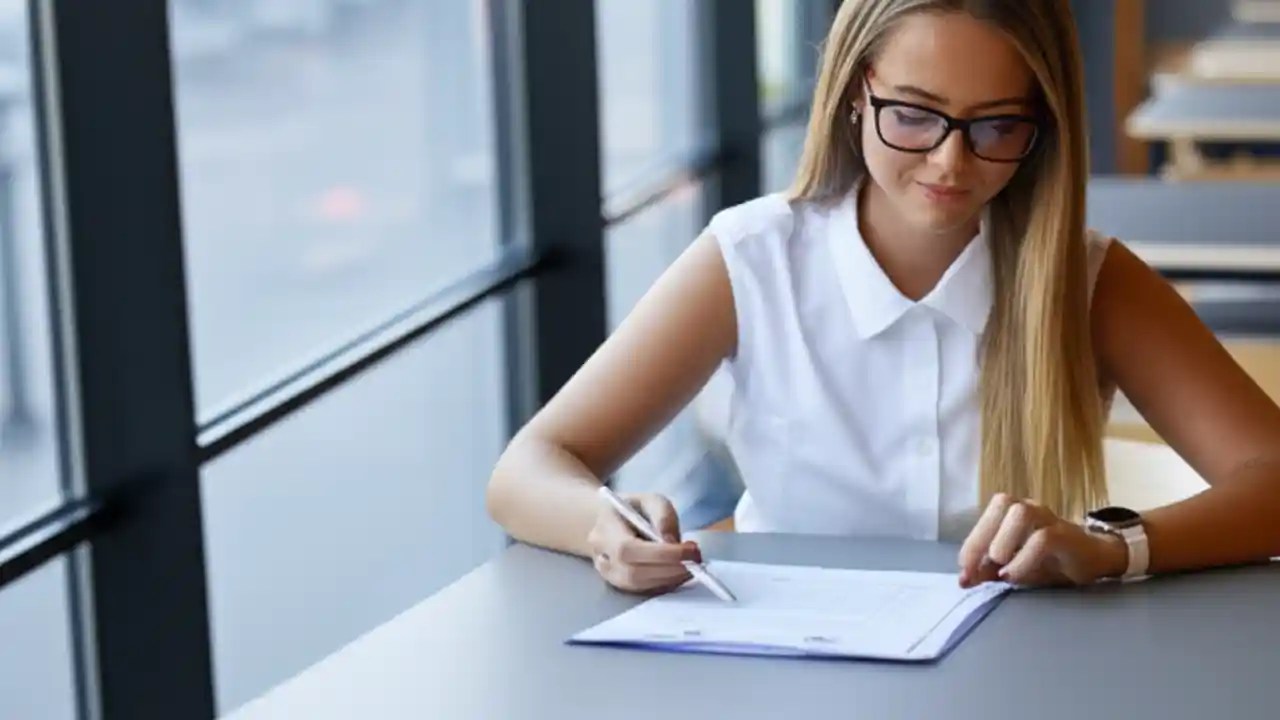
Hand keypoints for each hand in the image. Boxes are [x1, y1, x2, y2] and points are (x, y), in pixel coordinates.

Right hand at [586, 491, 700, 593]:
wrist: (610, 522)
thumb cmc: (633, 509)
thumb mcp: (650, 499)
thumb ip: (662, 515)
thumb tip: (672, 541)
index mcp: (605, 528)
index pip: (628, 549)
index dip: (661, 555)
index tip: (689, 550)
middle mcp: (602, 555)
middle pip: (634, 572)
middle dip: (670, 569)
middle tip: (696, 560)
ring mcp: (608, 574)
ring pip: (639, 585)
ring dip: (671, 578)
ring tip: (691, 565)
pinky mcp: (619, 585)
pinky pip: (643, 590)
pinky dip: (666, 584)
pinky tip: (680, 573)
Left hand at [957, 493, 1127, 587]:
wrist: (1094, 560)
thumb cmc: (1050, 562)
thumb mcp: (1013, 567)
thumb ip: (989, 571)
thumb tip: (963, 580)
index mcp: (1013, 513)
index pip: (986, 517)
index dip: (971, 543)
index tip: (964, 572)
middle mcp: (1030, 509)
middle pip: (1001, 503)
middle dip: (981, 539)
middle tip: (975, 571)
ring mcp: (1050, 519)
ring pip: (1021, 513)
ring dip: (1003, 541)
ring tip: (1000, 569)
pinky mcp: (1067, 535)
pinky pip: (1043, 539)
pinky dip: (1023, 559)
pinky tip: (1014, 576)